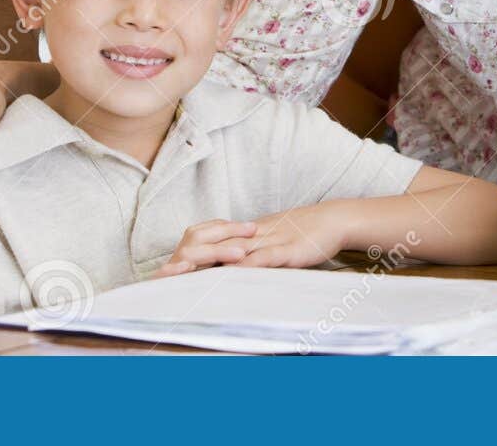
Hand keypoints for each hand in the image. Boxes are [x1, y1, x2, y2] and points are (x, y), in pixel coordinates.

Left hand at [154, 205, 350, 276]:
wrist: (333, 220)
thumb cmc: (304, 235)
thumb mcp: (273, 244)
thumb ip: (253, 256)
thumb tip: (232, 271)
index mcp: (247, 235)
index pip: (211, 241)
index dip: (187, 254)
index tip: (165, 271)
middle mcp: (253, 236)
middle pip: (214, 245)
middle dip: (187, 260)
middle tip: (163, 275)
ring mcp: (269, 242)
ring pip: (233, 251)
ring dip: (208, 263)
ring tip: (185, 275)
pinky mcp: (287, 251)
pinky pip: (263, 258)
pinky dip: (245, 266)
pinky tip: (231, 275)